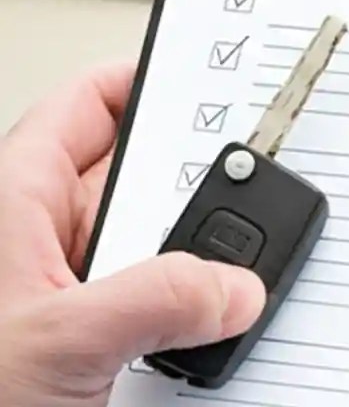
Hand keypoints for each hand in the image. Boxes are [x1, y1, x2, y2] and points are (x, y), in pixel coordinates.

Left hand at [0, 63, 265, 406]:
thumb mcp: (58, 340)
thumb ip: (156, 300)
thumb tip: (235, 285)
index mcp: (15, 202)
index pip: (88, 107)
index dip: (149, 83)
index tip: (214, 81)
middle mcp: (44, 240)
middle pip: (140, 181)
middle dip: (196, 189)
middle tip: (249, 195)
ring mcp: (70, 292)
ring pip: (155, 250)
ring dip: (197, 265)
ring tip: (229, 280)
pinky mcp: (93, 342)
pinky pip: (160, 307)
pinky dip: (194, 316)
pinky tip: (211, 328)